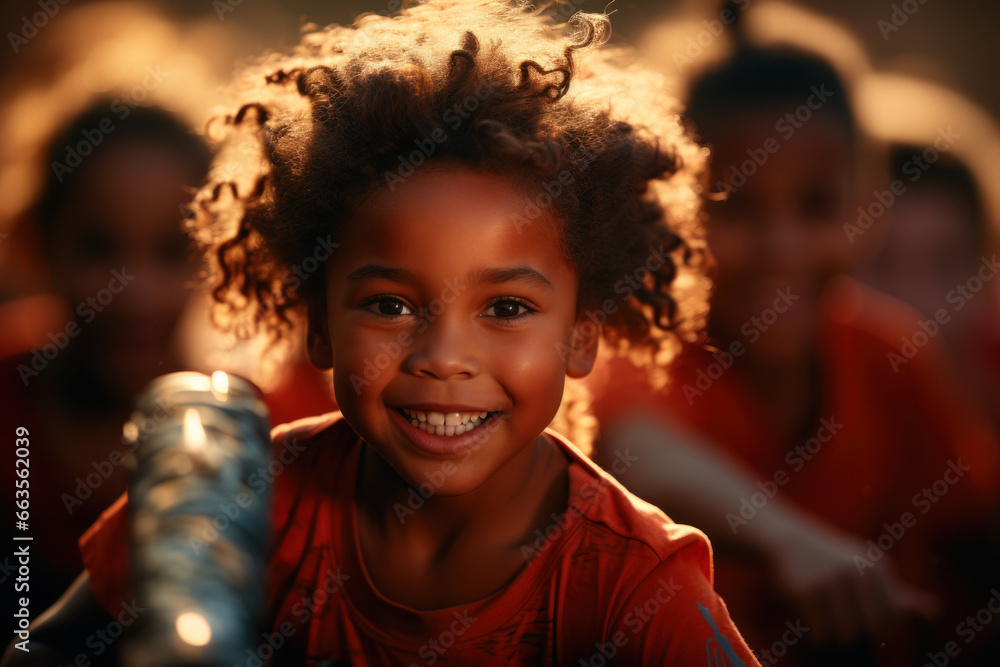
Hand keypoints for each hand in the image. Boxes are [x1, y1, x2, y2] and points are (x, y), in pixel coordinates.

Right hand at [763, 517, 938, 645]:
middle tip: (838, 608)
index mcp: (875, 566)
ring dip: (833, 630)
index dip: (873, 621)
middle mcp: (855, 572)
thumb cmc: (832, 560)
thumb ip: (899, 594)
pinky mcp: (805, 592)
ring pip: (846, 635)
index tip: (856, 605)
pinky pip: (821, 634)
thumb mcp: (867, 570)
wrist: (787, 542)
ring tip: (823, 609)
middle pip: (869, 629)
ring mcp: (829, 581)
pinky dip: (815, 631)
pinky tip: (808, 610)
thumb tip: (935, 611)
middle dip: (853, 626)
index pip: (889, 618)